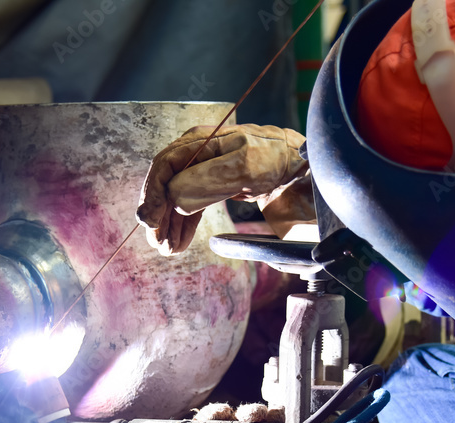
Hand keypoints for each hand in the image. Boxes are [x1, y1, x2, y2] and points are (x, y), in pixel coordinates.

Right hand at [136, 124, 311, 254]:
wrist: (304, 168)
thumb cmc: (276, 160)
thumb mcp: (242, 168)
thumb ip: (206, 181)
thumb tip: (174, 197)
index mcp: (201, 141)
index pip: (164, 166)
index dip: (154, 194)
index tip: (150, 221)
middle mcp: (198, 154)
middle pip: (166, 184)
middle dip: (159, 214)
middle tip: (158, 242)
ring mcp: (206, 172)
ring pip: (177, 199)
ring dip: (169, 224)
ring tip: (167, 249)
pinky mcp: (217, 188)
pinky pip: (192, 207)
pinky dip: (183, 225)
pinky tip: (179, 243)